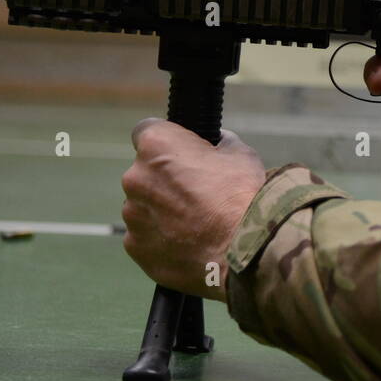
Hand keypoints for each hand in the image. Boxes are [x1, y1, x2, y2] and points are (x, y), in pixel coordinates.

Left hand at [120, 119, 266, 301]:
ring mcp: (133, 215)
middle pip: (144, 174)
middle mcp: (135, 178)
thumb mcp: (239, 154)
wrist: (246, 248)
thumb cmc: (243, 195)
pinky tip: (190, 245)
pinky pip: (145, 238)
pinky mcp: (136, 247)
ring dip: (163, 212)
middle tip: (197, 195)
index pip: (146, 132)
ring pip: (144, 208)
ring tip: (197, 225)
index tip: (181, 155)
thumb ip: (217, 145)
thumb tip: (214, 146)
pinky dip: (163, 240)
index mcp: (156, 146)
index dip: (167, 143)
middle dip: (165, 181)